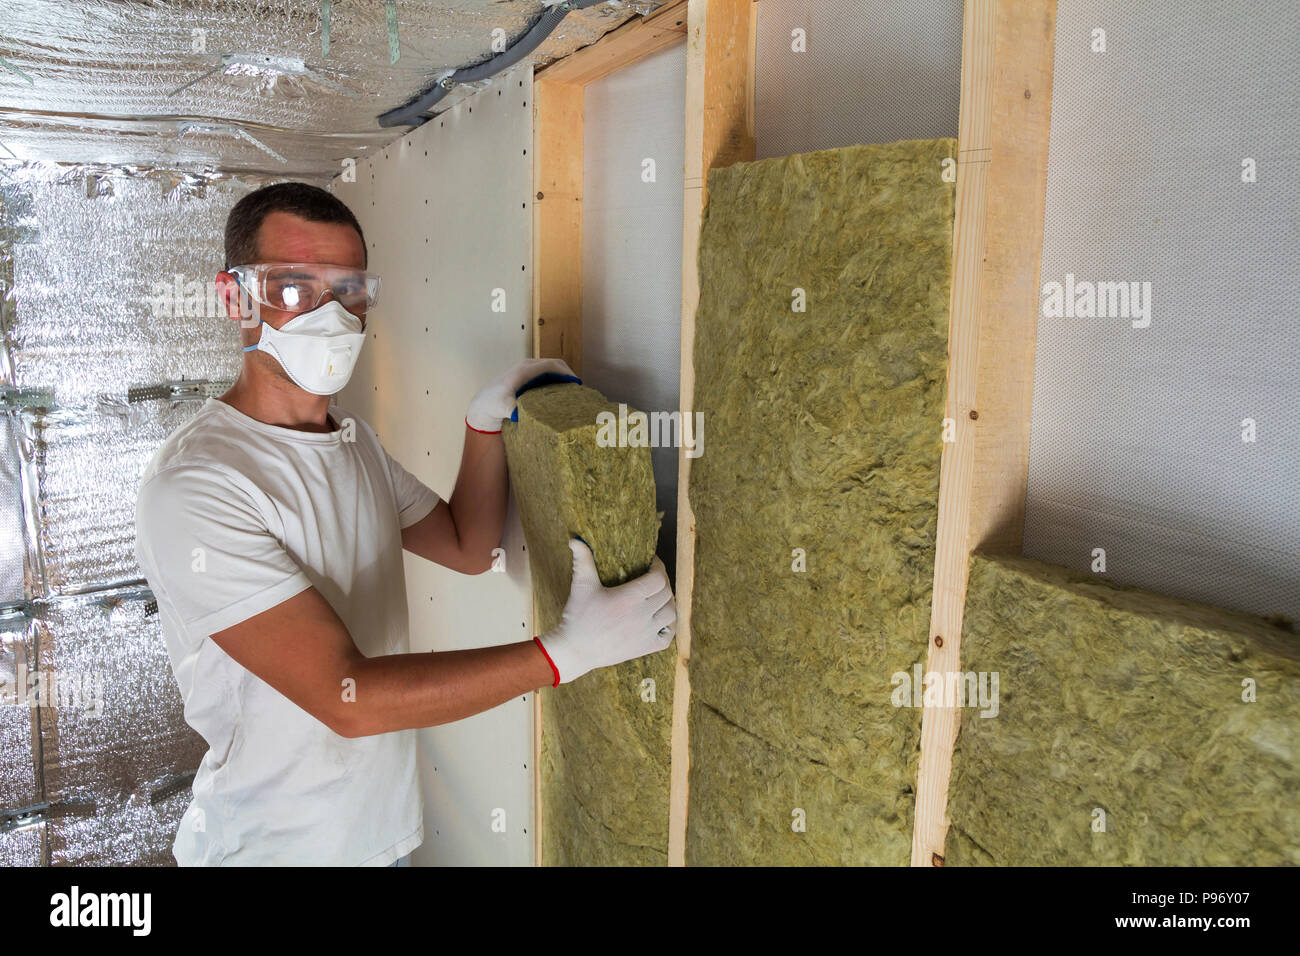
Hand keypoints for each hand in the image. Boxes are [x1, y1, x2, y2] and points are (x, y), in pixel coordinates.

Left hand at [465, 357, 578, 432]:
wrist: (483, 403)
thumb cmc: (493, 405)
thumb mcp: (503, 408)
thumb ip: (513, 409)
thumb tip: (522, 414)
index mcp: (524, 371)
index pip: (551, 366)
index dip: (566, 373)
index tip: (577, 384)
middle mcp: (527, 366)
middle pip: (555, 364)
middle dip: (569, 374)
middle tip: (579, 390)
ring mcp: (528, 369)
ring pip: (552, 367)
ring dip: (564, 376)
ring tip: (573, 391)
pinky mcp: (529, 374)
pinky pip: (548, 372)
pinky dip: (557, 379)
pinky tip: (562, 392)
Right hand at [535, 539, 675, 685]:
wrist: (575, 650)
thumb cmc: (578, 617)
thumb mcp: (581, 586)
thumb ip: (582, 561)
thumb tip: (575, 540)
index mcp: (630, 597)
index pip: (658, 578)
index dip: (659, 568)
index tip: (651, 563)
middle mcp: (642, 615)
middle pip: (666, 593)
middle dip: (663, 582)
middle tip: (653, 578)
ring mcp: (645, 633)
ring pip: (671, 614)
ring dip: (668, 603)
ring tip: (658, 597)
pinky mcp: (645, 648)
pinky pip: (668, 637)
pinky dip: (668, 627)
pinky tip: (660, 620)